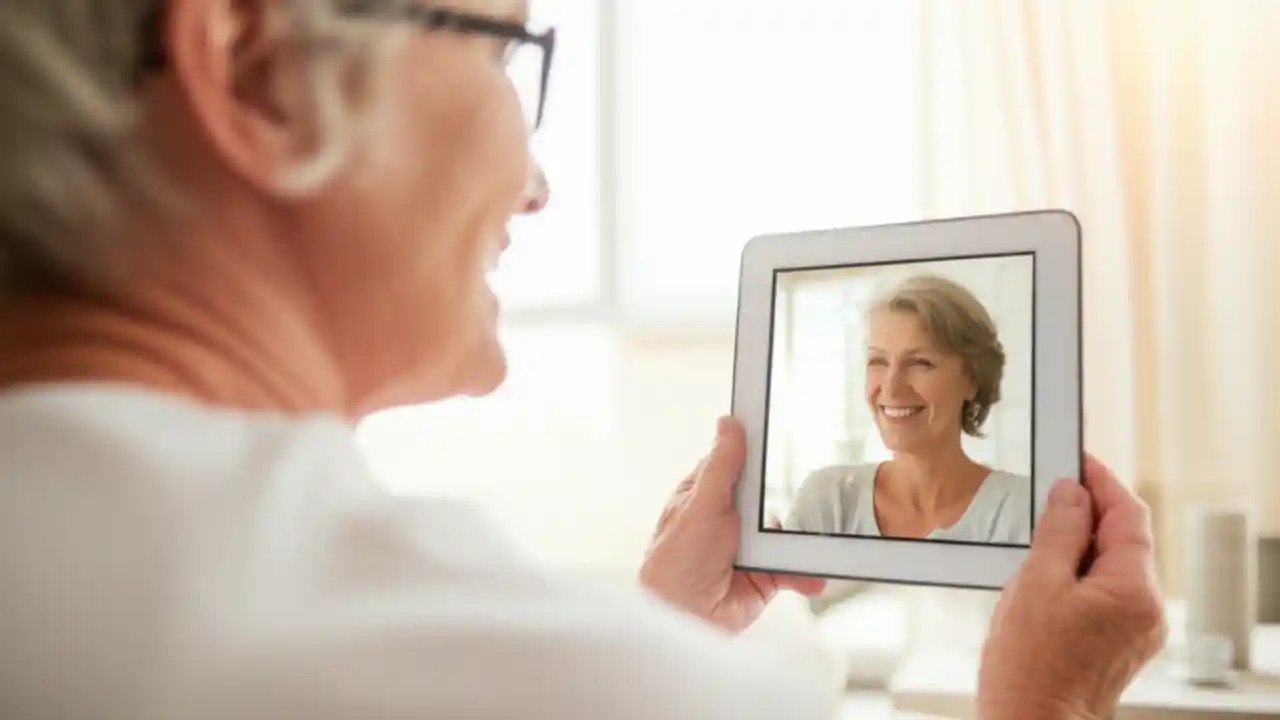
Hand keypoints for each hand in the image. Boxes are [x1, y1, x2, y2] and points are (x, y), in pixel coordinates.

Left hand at [638, 416, 825, 632]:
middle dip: (787, 498)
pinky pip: (792, 567)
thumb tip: (729, 424)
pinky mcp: (762, 576)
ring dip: (799, 539)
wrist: (684, 618)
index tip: (781, 426)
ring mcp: (746, 548)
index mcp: (705, 495)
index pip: (735, 462)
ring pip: (783, 533)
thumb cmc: (676, 561)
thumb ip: (721, 466)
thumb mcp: (702, 504)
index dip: (755, 448)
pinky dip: (804, 572)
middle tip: (812, 492)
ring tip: (815, 537)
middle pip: (767, 496)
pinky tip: (812, 575)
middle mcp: (726, 519)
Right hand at [978, 456, 1166, 719]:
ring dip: (1078, 546)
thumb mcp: (1037, 583)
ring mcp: (1136, 629)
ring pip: (1112, 566)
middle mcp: (1146, 609)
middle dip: (1086, 515)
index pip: (1128, 515)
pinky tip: (1045, 581)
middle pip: (1124, 539)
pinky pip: (1105, 592)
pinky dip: (1079, 575)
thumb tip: (1072, 493)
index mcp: (1133, 590)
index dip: (1101, 482)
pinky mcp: (1119, 643)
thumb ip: (1060, 532)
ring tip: (1036, 547)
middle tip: (1047, 498)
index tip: (1077, 461)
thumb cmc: (1030, 666)